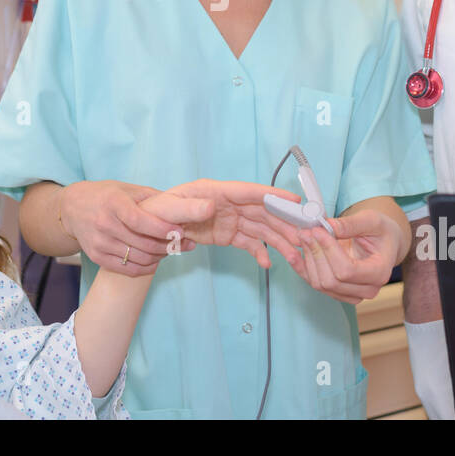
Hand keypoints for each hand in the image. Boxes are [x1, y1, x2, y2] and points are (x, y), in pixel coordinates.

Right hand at [59, 180, 193, 276]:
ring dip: (160, 256)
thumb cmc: (105, 195)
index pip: (140, 221)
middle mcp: (104, 224)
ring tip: (171, 250)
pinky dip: (146, 268)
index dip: (162, 229)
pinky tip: (156, 260)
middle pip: (143, 243)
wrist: (72, 208)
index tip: (180, 231)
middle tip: (184, 243)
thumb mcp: (126, 188)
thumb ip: (151, 196)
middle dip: (168, 245)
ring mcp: (99, 243)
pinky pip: (127, 269)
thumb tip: (180, 205)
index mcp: (113, 203)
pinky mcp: (96, 257)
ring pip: (138, 258)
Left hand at [140, 179, 305, 270]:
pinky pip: (248, 243)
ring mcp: (230, 219)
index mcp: (217, 191)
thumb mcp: (169, 210)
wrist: (150, 229)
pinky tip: (267, 264)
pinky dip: (259, 252)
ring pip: (261, 228)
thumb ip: (190, 208)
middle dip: (285, 223)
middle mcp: (228, 203)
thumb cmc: (157, 212)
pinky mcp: (227, 235)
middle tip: (305, 236)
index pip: (251, 192)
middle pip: (263, 211)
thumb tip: (212, 205)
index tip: (296, 201)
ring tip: (294, 256)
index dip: (274, 195)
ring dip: (279, 240)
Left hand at [291, 209, 400, 304]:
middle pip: (331, 280)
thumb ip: (351, 224)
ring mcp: (352, 294)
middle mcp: (367, 289)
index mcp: (379, 272)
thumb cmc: (382, 232)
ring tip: (304, 237)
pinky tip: (294, 254)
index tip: (318, 230)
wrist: (384, 243)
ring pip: (320, 284)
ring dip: (308, 260)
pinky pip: (315, 284)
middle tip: (306, 231)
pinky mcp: (338, 292)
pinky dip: (302, 269)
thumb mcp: (372, 220)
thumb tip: (329, 227)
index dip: (328, 250)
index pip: (347, 271)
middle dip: (315, 253)